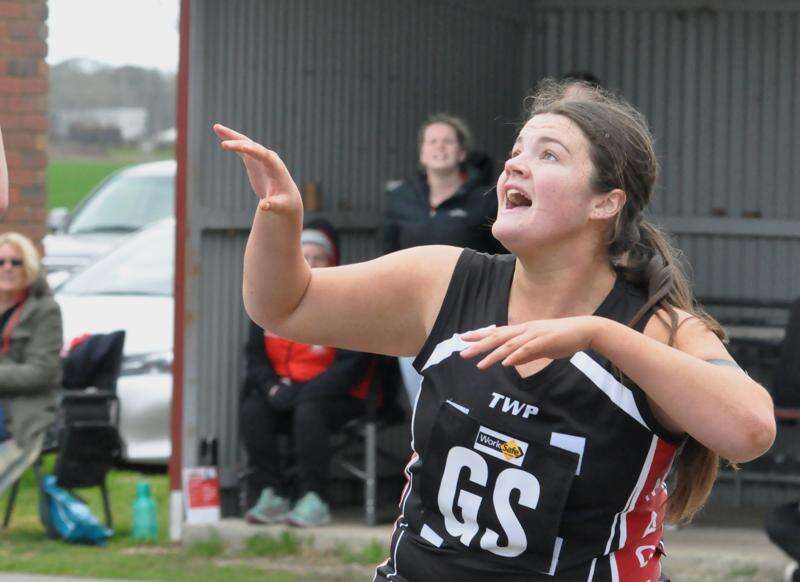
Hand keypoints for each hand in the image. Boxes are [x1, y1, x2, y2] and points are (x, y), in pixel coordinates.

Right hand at [213, 124, 301, 214]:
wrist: (285, 197)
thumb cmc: (284, 203)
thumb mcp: (280, 206)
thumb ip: (273, 205)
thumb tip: (264, 207)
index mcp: (276, 167)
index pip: (265, 156)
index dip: (254, 151)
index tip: (242, 147)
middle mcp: (269, 157)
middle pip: (253, 147)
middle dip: (240, 146)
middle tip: (224, 145)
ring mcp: (260, 157)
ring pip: (245, 143)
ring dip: (232, 136)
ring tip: (217, 127)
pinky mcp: (253, 159)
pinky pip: (241, 147)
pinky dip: (231, 140)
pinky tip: (219, 132)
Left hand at [459, 316, 604, 369]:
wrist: (585, 331)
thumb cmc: (562, 339)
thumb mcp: (539, 348)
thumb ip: (524, 355)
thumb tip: (508, 362)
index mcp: (523, 330)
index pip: (497, 332)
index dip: (479, 335)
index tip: (463, 338)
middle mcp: (525, 329)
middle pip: (497, 337)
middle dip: (479, 345)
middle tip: (462, 353)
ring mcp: (534, 334)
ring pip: (509, 344)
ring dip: (493, 355)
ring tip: (480, 365)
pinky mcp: (545, 340)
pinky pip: (527, 349)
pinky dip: (515, 356)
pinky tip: (505, 363)